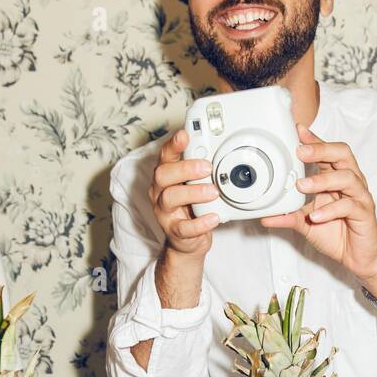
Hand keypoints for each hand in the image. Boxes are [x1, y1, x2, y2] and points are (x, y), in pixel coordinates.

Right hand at [148, 127, 220, 257]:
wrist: (188, 241)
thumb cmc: (192, 207)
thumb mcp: (195, 184)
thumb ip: (200, 169)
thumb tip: (216, 148)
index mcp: (165, 176)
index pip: (165, 156)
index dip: (173, 145)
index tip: (184, 134)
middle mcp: (160, 192)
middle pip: (162, 175)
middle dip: (185, 168)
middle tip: (207, 167)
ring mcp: (164, 212)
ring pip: (170, 198)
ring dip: (193, 192)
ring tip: (213, 192)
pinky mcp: (173, 232)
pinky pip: (184, 228)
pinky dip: (200, 223)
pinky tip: (214, 217)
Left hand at [260, 124, 376, 286]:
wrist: (358, 258)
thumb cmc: (336, 234)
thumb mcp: (306, 223)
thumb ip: (288, 216)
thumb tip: (265, 216)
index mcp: (336, 179)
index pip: (327, 153)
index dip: (314, 140)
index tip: (297, 130)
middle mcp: (350, 183)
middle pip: (342, 154)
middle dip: (321, 149)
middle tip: (301, 151)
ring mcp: (359, 196)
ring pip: (347, 177)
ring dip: (323, 180)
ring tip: (303, 186)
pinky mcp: (364, 213)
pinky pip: (349, 206)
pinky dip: (331, 210)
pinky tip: (316, 215)